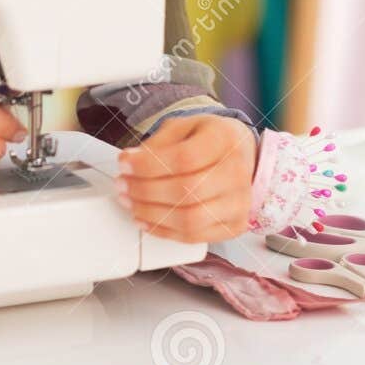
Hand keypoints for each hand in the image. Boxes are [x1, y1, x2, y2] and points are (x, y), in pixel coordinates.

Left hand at [115, 114, 258, 242]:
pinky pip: (194, 237)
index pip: (185, 158)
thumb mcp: (185, 127)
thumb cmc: (210, 140)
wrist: (241, 156)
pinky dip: (163, 232)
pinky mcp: (234, 226)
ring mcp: (239, 203)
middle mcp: (237, 173)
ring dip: (151, 214)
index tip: (124, 164)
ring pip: (190, 219)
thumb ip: (159, 142)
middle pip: (186, 190)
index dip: (148, 165)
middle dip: (145, 190)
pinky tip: (146, 221)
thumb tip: (131, 161)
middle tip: (122, 185)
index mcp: (225, 140)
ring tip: (130, 204)